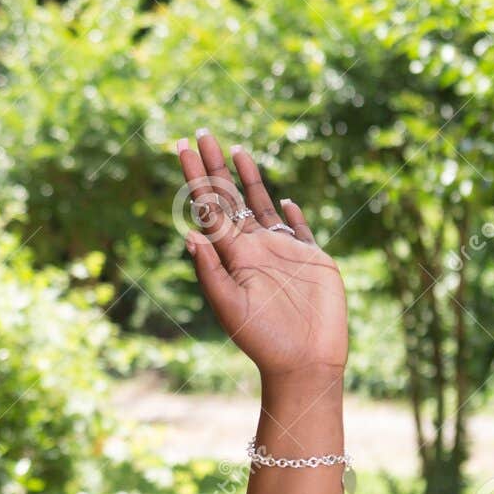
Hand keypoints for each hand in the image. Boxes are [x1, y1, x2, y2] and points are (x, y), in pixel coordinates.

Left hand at [175, 129, 347, 382]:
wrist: (305, 361)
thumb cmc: (263, 339)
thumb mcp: (229, 305)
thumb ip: (210, 270)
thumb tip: (189, 233)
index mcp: (232, 254)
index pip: (208, 206)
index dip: (195, 176)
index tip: (181, 145)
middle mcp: (254, 247)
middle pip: (231, 197)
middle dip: (215, 166)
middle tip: (202, 131)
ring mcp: (283, 251)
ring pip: (261, 205)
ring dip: (249, 178)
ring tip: (236, 150)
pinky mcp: (311, 259)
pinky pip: (298, 230)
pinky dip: (291, 214)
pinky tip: (282, 201)